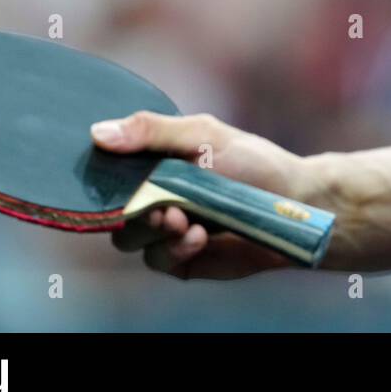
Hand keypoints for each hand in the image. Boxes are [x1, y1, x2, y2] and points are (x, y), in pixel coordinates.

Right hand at [91, 111, 313, 279]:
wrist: (292, 203)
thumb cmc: (252, 162)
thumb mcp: (203, 135)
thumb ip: (152, 131)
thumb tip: (97, 133)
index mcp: (153, 164)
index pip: (108, 172)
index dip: (102, 177)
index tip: (111, 178)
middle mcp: (153, 197)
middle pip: (112, 211)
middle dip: (131, 211)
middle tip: (159, 208)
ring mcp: (165, 230)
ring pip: (130, 239)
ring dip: (153, 231)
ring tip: (184, 220)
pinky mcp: (180, 258)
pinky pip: (157, 260)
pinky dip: (174, 248)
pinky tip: (199, 236)